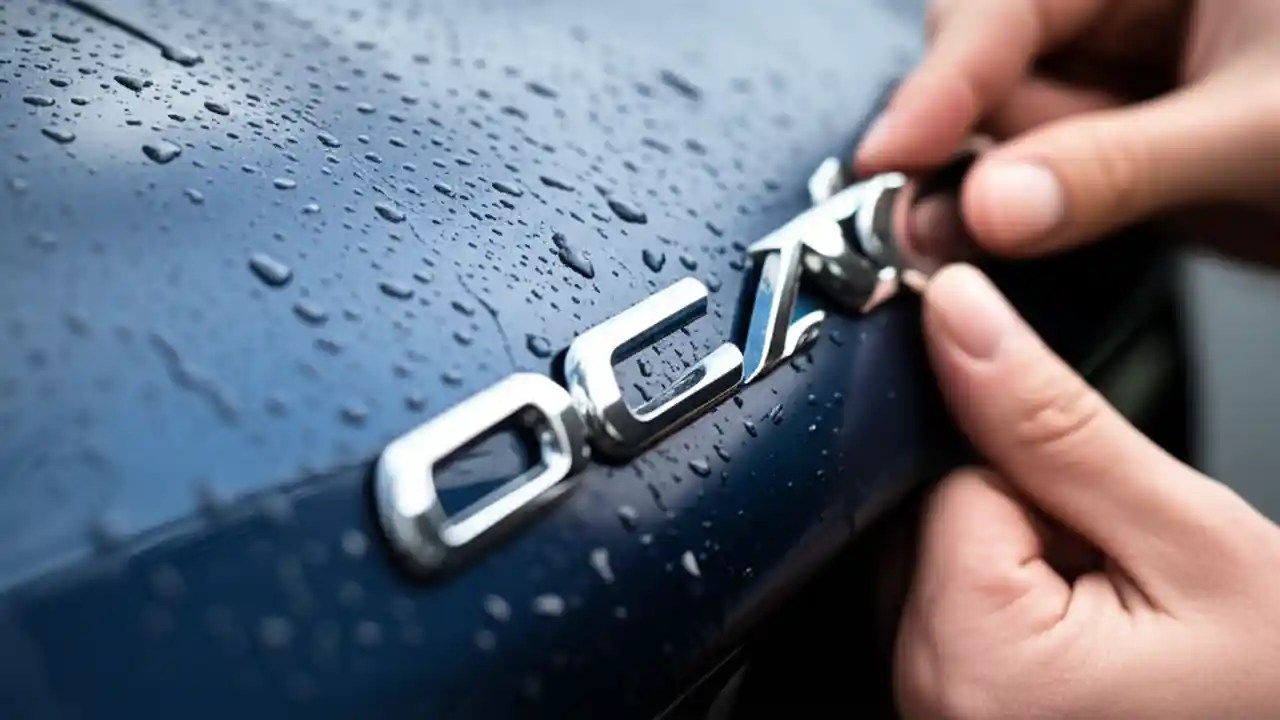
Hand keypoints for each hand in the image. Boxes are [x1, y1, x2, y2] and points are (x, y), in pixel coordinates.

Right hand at [858, 0, 1279, 261]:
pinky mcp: (1116, 116)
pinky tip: (1031, 221)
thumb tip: (990, 210)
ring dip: (994, 181)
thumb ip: (1114, 170)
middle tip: (941, 222)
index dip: (943, 85)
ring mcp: (1119, 54)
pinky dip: (1023, 201)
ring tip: (1007, 226)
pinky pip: (1035, 154)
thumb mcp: (1261, 133)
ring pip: (1002, 113)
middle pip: (985, 56)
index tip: (890, 159)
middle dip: (963, 139)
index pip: (1007, 5)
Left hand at [895, 264, 1279, 718]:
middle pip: (932, 516)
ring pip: (944, 553)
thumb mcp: (1186, 536)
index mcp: (970, 658)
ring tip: (1111, 615)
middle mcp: (927, 691)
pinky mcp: (953, 705)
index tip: (1106, 523)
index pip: (948, 477)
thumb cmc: (1270, 691)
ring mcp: (936, 706)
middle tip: (1120, 579)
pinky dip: (1014, 600)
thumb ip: (1055, 422)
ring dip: (1021, 559)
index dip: (1038, 477)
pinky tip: (1084, 636)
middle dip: (1025, 518)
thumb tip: (960, 311)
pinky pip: (956, 605)